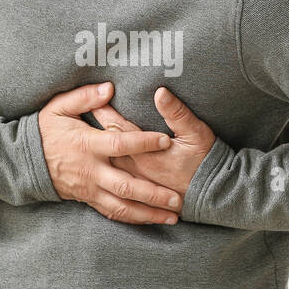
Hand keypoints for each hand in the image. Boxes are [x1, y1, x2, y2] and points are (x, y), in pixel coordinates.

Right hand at [37, 81, 182, 224]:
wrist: (24, 162)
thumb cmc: (46, 131)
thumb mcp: (58, 108)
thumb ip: (85, 97)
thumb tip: (109, 89)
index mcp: (88, 145)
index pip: (120, 144)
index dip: (143, 143)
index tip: (166, 140)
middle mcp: (92, 171)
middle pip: (126, 186)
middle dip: (153, 194)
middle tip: (178, 198)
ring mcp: (91, 189)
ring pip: (123, 207)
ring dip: (149, 214)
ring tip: (173, 217)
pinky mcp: (89, 200)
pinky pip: (114, 213)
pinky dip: (135, 219)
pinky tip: (153, 221)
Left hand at [89, 86, 215, 204]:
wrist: (213, 195)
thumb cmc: (205, 161)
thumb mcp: (197, 133)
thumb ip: (177, 113)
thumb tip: (159, 92)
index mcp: (146, 153)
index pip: (118, 128)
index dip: (105, 110)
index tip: (93, 96)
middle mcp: (136, 169)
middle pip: (106, 147)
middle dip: (91, 130)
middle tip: (75, 116)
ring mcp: (136, 184)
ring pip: (106, 166)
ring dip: (94, 154)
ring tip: (78, 143)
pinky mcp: (139, 196)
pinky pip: (113, 190)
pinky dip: (101, 179)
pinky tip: (94, 174)